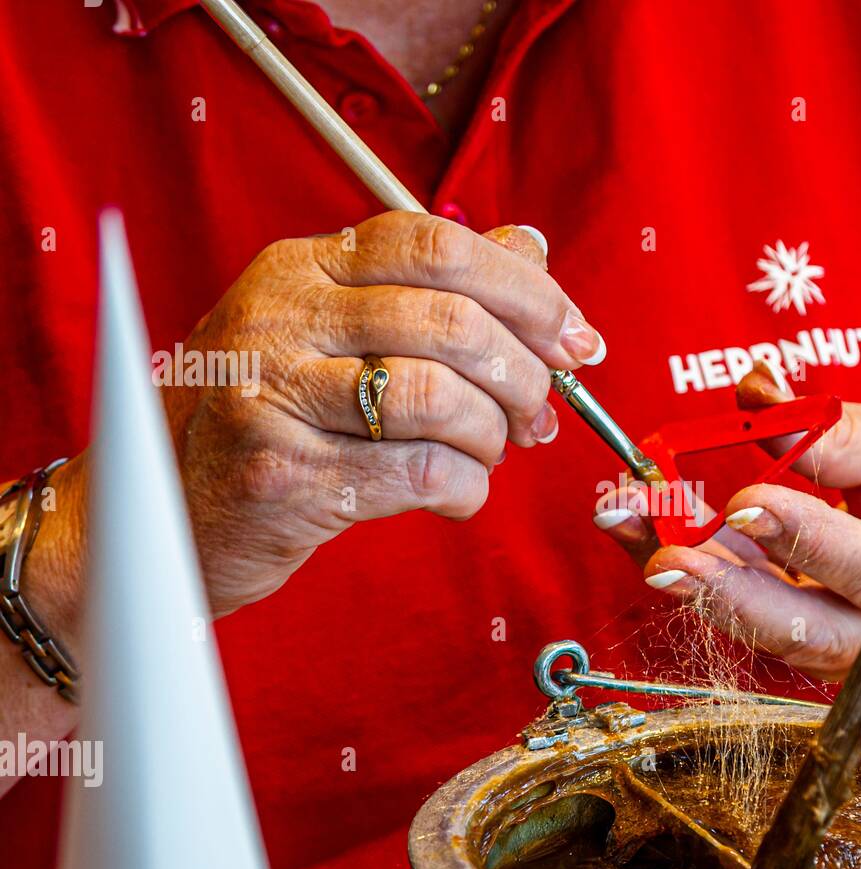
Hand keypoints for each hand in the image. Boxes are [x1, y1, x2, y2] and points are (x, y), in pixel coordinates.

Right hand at [164, 212, 604, 615]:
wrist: (163, 509)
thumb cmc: (270, 420)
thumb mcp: (337, 335)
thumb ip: (431, 291)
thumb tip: (532, 249)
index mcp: (303, 268)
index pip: (437, 246)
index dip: (526, 290)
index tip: (576, 339)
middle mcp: (282, 317)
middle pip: (450, 321)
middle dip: (524, 374)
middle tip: (541, 414)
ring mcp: (273, 393)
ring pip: (439, 398)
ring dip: (492, 437)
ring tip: (488, 455)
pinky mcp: (282, 473)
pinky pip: (420, 473)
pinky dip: (466, 489)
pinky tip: (458, 494)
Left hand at [594, 368, 860, 680]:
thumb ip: (840, 429)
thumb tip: (757, 394)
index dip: (802, 536)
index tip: (744, 503)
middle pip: (799, 628)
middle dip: (724, 591)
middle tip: (661, 556)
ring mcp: (838, 645)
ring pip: (755, 625)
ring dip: (686, 576)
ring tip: (628, 520)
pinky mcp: (797, 638)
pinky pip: (736, 608)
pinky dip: (687, 567)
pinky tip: (640, 524)